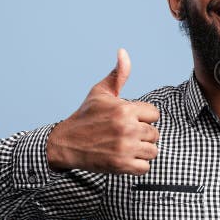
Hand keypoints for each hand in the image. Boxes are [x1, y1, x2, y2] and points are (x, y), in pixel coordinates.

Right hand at [46, 48, 159, 174]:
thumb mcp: (100, 93)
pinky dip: (137, 165)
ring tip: (125, 146)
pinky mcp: (121, 165)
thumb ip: (118, 74)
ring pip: (152, 151)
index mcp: (125, 109)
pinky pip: (145, 168)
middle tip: (124, 134)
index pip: (154, 114)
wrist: (64, 144)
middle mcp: (127, 128)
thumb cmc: (86, 116)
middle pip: (155, 134)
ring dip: (141, 151)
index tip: (128, 119)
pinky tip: (124, 158)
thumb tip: (123, 52)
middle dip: (142, 134)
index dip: (143, 117)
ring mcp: (125, 148)